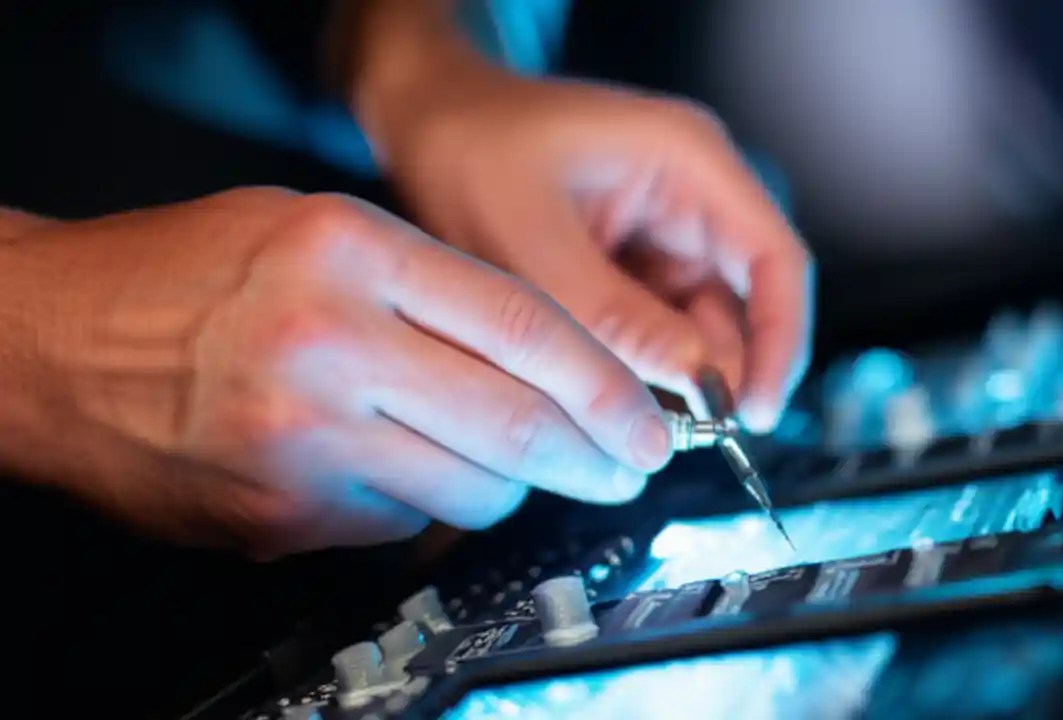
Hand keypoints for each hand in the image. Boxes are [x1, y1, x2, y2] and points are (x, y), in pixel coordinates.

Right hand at [0, 189, 671, 558]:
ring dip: (515, 486)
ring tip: (514, 464)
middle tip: (628, 466)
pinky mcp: (280, 516)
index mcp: (347, 251)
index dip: (606, 384)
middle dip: (595, 457)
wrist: (45, 343)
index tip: (649, 420)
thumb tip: (540, 360)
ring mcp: (302, 441)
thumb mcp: (312, 228)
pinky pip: (403, 523)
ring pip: (471, 489)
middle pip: (516, 421)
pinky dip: (428, 504)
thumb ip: (427, 286)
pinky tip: (403, 470)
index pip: (523, 323)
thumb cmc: (178, 273)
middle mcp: (329, 343)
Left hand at [362, 66, 812, 431]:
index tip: (753, 416)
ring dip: (666, 379)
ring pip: (697, 332)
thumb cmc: (467, 150)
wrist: (423, 122)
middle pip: (743, 307)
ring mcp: (665, 234)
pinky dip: (632, 369)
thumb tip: (695, 387)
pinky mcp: (634, 268)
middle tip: (659, 436)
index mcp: (689, 162)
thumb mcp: (529, 238)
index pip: (776, 261)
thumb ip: (612, 316)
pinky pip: (655, 333)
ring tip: (607, 415)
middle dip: (712, 376)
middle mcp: (693, 197)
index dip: (781, 344)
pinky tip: (593, 392)